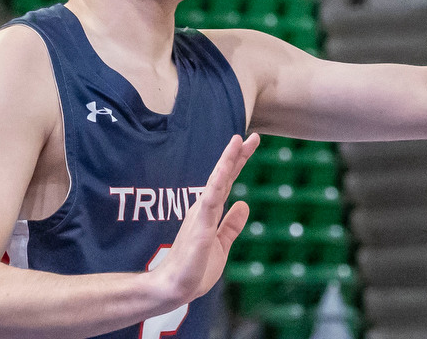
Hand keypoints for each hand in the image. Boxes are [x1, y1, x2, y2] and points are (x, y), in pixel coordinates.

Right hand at [147, 133, 257, 309]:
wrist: (174, 290)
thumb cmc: (194, 269)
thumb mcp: (221, 245)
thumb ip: (232, 225)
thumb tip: (244, 203)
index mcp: (210, 212)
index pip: (228, 182)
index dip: (238, 162)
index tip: (250, 142)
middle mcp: (205, 209)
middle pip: (224, 177)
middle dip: (237, 156)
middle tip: (252, 136)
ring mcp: (201, 216)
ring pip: (216, 183)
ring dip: (227, 162)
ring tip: (238, 142)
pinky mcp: (200, 228)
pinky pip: (209, 202)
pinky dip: (216, 184)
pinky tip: (224, 170)